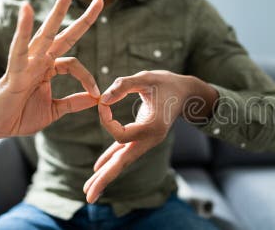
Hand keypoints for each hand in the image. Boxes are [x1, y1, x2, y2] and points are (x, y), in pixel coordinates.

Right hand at [0, 0, 103, 149]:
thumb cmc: (19, 116)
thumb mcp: (54, 110)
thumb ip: (74, 103)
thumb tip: (96, 99)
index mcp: (47, 69)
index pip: (73, 63)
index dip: (88, 78)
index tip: (96, 94)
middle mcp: (38, 61)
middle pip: (61, 33)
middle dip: (78, 15)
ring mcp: (26, 63)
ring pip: (44, 33)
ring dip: (57, 10)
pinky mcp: (14, 72)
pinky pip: (19, 48)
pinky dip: (22, 29)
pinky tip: (26, 9)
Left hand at [83, 70, 217, 202]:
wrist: (186, 92)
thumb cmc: (167, 83)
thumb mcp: (146, 78)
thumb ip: (123, 85)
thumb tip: (102, 100)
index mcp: (153, 127)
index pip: (121, 134)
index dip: (106, 119)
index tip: (102, 101)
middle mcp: (150, 139)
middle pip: (123, 163)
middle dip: (105, 179)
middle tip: (88, 197)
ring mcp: (146, 141)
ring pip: (122, 162)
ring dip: (105, 176)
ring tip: (89, 192)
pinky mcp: (142, 138)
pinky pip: (123, 152)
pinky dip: (110, 161)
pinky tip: (97, 171)